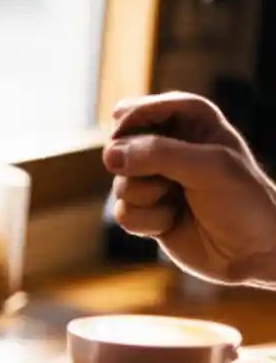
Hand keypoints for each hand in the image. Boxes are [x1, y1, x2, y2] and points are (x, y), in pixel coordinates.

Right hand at [105, 92, 275, 285]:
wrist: (253, 253)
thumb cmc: (243, 202)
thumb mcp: (207, 167)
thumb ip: (157, 153)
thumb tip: (108, 155)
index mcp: (192, 122)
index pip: (143, 108)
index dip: (132, 120)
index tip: (127, 135)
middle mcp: (170, 148)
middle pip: (121, 147)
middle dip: (137, 167)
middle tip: (166, 180)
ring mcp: (156, 181)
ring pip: (120, 183)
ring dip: (146, 198)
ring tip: (177, 204)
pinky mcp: (148, 211)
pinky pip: (123, 212)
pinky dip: (146, 221)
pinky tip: (170, 223)